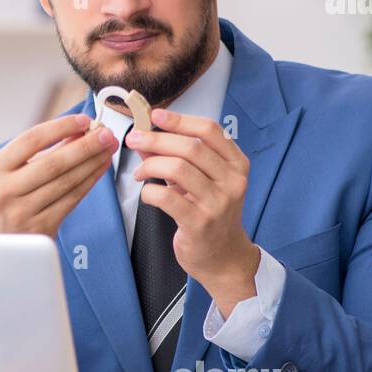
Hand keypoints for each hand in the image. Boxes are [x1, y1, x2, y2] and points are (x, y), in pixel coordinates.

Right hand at [0, 114, 118, 238]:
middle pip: (53, 163)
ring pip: (67, 181)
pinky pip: (73, 199)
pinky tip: (100, 167)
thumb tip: (79, 130)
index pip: (31, 140)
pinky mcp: (42, 226)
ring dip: (92, 162)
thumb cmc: (9, 196)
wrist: (0, 237)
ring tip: (107, 149)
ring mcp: (23, 211)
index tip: (83, 120)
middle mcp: (6, 191)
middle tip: (104, 134)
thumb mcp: (12, 170)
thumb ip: (42, 150)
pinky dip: (90, 180)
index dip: (60, 127)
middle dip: (84, 146)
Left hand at [126, 107, 258, 314]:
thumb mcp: (203, 181)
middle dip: (156, 140)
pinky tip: (146, 193)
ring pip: (177, 168)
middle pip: (190, 147)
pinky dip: (148, 191)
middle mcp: (232, 181)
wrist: (223, 256)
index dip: (180, 120)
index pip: (210, 131)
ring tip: (139, 173)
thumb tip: (146, 135)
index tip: (155, 115)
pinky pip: (166, 197)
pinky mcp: (200, 223)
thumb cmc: (209, 212)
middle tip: (134, 140)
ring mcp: (218, 203)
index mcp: (236, 164)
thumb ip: (179, 157)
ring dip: (149, 165)